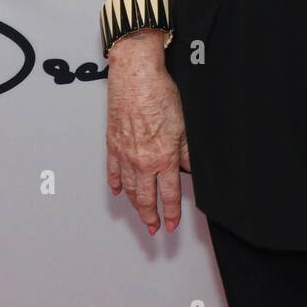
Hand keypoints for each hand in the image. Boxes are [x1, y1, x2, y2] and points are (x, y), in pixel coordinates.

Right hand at [106, 33, 189, 234]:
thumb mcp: (185, 125)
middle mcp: (142, 161)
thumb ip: (189, 152)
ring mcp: (125, 154)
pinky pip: (113, 171)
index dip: (171, 212)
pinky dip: (116, 183)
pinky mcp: (113, 144)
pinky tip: (118, 191)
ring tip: (139, 215)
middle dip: (150, 216)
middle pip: (145, 197)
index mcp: (163, 158)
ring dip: (134, 205)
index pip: (168, 194)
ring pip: (129, 188)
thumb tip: (193, 169)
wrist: (135, 77)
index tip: (172, 224)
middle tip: (153, 228)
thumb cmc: (159, 95)